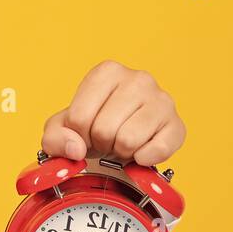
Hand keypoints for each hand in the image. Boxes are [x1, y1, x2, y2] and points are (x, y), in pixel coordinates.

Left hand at [41, 60, 185, 167]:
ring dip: (120, 151)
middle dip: (100, 143)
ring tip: (123, 140)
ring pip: (128, 140)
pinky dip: (142, 159)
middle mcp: (138, 78)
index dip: (79, 135)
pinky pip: (156, 151)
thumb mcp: (61, 128)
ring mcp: (162, 100)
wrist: (120, 134)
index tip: (87, 130)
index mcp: (107, 72)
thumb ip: (54, 138)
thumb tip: (76, 148)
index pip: (79, 117)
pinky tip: (141, 149)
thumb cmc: (91, 125)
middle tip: (107, 137)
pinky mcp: (177, 125)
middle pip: (103, 129)